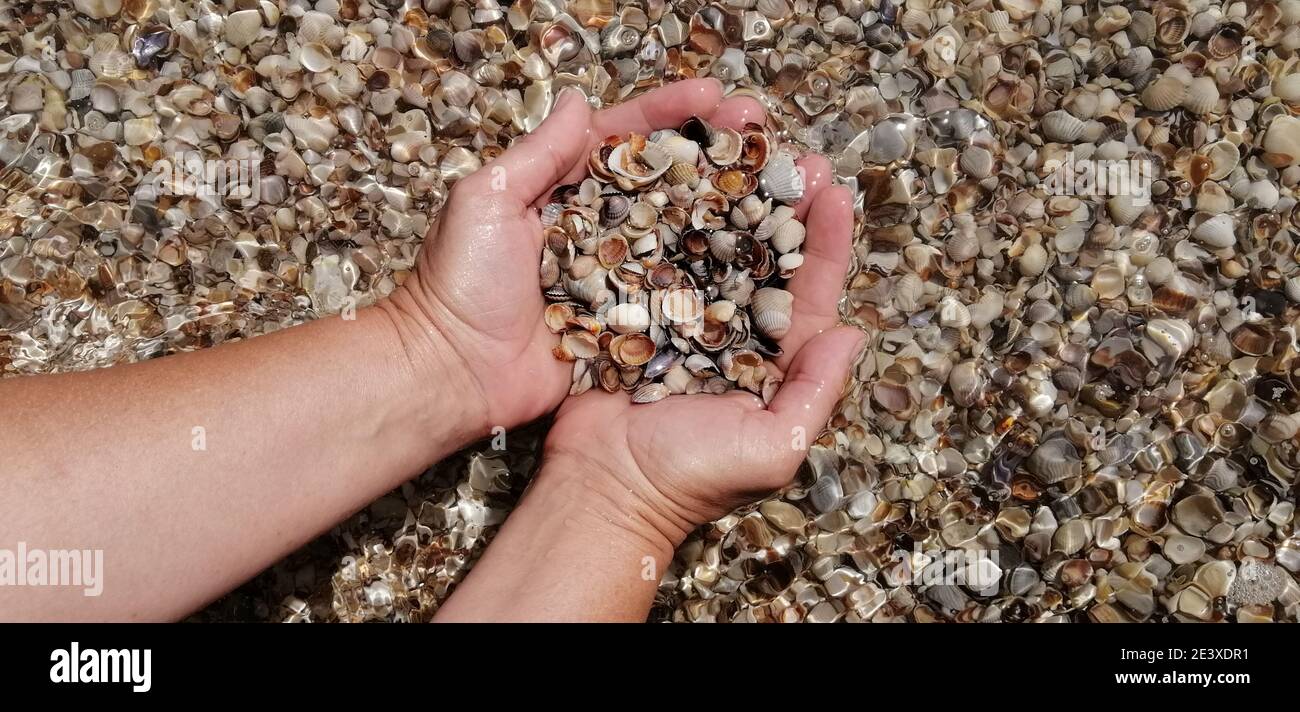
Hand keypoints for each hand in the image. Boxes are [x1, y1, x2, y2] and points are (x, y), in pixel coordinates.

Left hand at [383, 79, 766, 432]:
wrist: (450, 371)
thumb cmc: (457, 283)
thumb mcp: (487, 201)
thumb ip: (537, 155)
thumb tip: (577, 100)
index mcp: (561, 191)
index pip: (624, 140)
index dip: (670, 115)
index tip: (716, 97)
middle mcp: (597, 229)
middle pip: (666, 182)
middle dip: (716, 154)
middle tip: (763, 131)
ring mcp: (615, 277)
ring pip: (681, 235)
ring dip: (727, 209)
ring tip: (776, 186)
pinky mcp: (625, 323)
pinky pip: (676, 297)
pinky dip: (716, 278)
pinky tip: (758, 259)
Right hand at [540, 138, 861, 549]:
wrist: (603, 489)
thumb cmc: (691, 479)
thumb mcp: (773, 446)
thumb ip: (816, 392)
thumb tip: (854, 333)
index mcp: (771, 363)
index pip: (808, 294)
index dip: (825, 243)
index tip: (835, 193)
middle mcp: (731, 334)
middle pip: (764, 258)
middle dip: (782, 205)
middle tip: (794, 155)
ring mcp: (681, 320)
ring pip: (712, 248)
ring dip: (729, 201)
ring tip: (741, 151)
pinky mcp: (635, 313)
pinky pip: (656, 258)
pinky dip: (668, 220)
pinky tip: (678, 179)